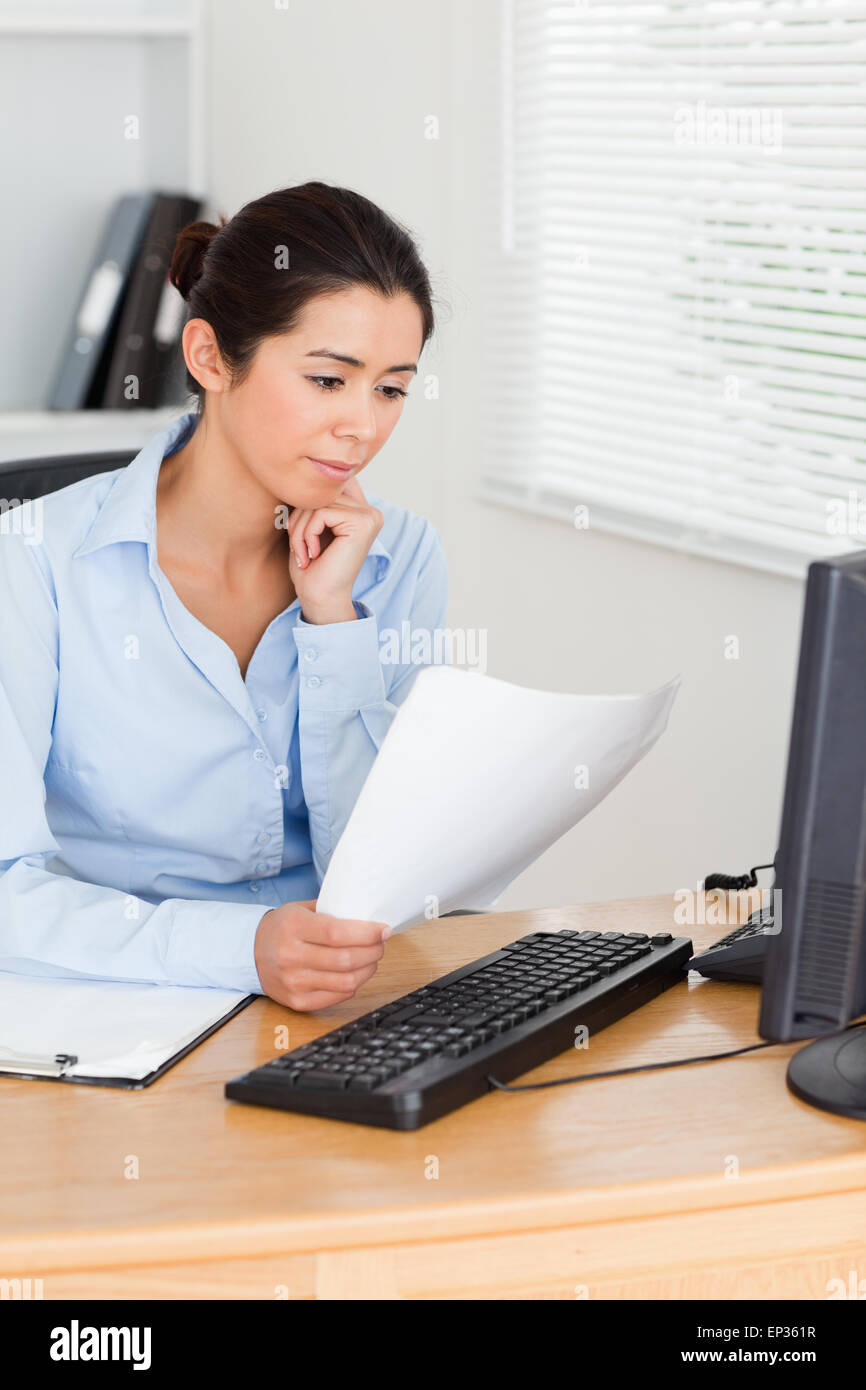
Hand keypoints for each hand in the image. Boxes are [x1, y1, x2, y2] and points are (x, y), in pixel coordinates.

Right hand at [253, 897, 392, 1009]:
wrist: (251, 952)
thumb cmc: (283, 928)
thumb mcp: (301, 909)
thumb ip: (332, 911)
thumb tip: (370, 915)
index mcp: (293, 927)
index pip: (337, 933)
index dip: (366, 933)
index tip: (383, 930)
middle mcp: (290, 956)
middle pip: (345, 959)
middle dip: (373, 951)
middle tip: (380, 944)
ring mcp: (293, 982)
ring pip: (346, 981)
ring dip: (368, 969)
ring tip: (371, 959)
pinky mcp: (297, 1001)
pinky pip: (337, 996)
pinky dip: (353, 985)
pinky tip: (355, 973)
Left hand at [287, 476, 383, 621]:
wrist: (319, 598)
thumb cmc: (312, 567)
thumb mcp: (309, 526)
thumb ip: (314, 500)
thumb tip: (305, 472)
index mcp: (361, 510)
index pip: (328, 486)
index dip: (307, 503)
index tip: (300, 531)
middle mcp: (371, 511)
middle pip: (320, 492)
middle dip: (299, 518)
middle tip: (299, 547)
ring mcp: (370, 516)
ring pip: (318, 502)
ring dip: (300, 529)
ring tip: (303, 553)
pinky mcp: (362, 523)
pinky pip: (321, 513)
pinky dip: (307, 533)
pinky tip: (312, 554)